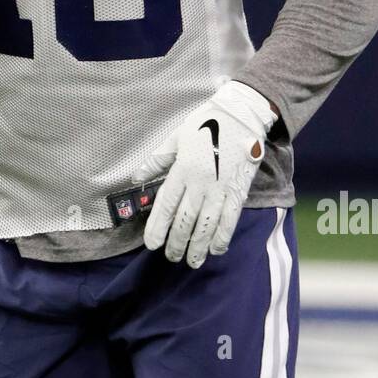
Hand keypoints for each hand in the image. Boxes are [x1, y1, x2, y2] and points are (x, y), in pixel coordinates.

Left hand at [133, 81, 276, 267]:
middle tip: (171, 257)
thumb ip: (156, 160)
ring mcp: (221, 189)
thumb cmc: (206, 124)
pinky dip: (222, 237)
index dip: (158, 227)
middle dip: (177, 242)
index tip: (151, 244)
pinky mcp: (238, 191)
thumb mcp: (176, 137)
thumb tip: (136, 177)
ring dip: (198, 246)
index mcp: (182, 169)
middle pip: (185, 220)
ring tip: (192, 261)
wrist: (242, 116)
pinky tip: (216, 249)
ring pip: (207, 225)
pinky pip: (230, 220)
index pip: (166, 205)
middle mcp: (200, 183)